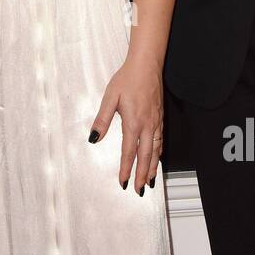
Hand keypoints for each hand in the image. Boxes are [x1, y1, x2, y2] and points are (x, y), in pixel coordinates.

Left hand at [89, 52, 162, 193]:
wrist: (146, 64)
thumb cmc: (127, 79)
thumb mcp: (110, 98)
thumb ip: (102, 119)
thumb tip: (93, 137)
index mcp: (133, 122)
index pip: (129, 151)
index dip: (125, 169)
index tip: (123, 182)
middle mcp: (147, 125)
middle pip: (146, 156)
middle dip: (143, 175)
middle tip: (140, 190)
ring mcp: (156, 122)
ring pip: (156, 150)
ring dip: (153, 167)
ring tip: (151, 181)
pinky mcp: (160, 117)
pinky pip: (160, 140)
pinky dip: (159, 154)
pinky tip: (157, 158)